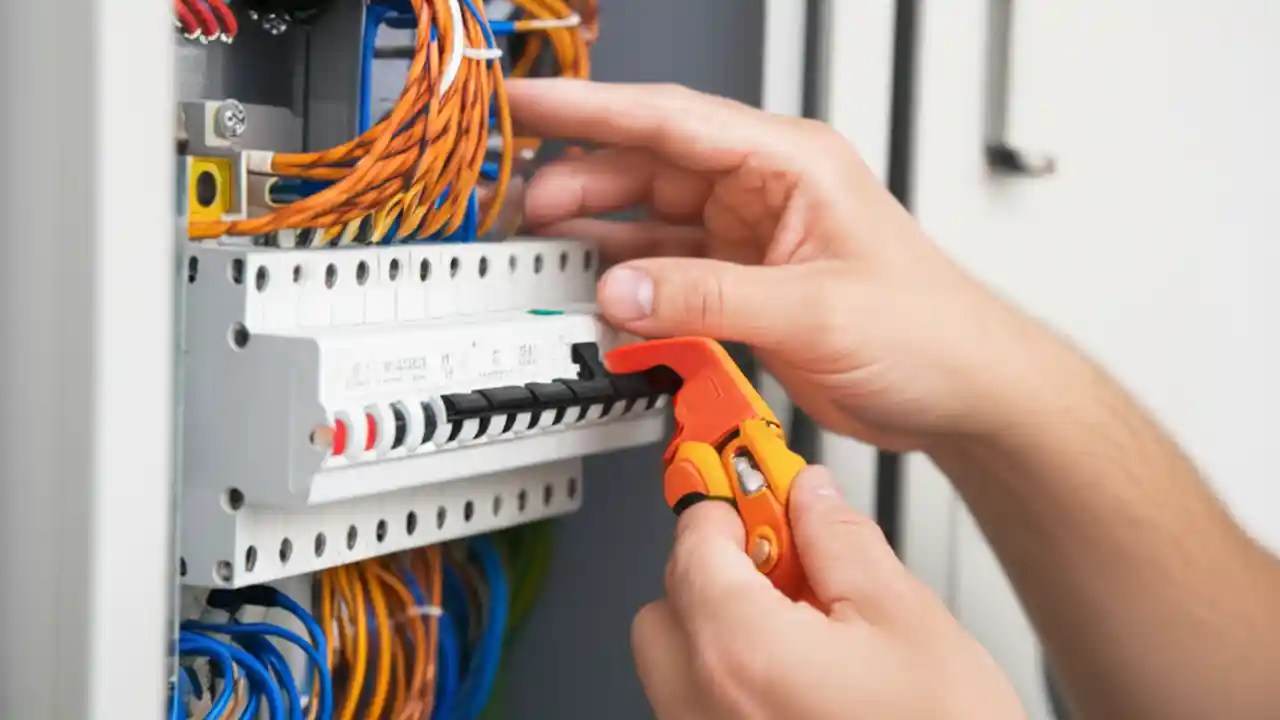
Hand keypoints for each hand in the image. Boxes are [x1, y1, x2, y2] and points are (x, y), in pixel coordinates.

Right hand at [510, 79, 1061, 449]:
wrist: (961, 391)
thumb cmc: (927, 330)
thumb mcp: (812, 308)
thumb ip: (708, 297)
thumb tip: (623, 290)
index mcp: (792, 162)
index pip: (674, 119)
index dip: (592, 109)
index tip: (529, 103)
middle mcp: (768, 190)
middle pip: (653, 165)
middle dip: (583, 178)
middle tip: (523, 202)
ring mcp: (754, 237)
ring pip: (655, 218)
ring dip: (600, 230)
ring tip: (544, 243)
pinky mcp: (747, 284)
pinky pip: (671, 269)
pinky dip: (632, 280)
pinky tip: (596, 286)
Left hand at [632, 466, 1024, 719]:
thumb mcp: (906, 619)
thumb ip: (843, 542)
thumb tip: (812, 497)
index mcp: (740, 653)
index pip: (695, 542)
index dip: (730, 501)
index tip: (754, 481)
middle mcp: (702, 706)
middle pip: (669, 602)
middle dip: (719, 570)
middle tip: (789, 560)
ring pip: (679, 660)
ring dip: (724, 627)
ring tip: (808, 629)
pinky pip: (701, 705)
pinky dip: (734, 679)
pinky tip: (802, 679)